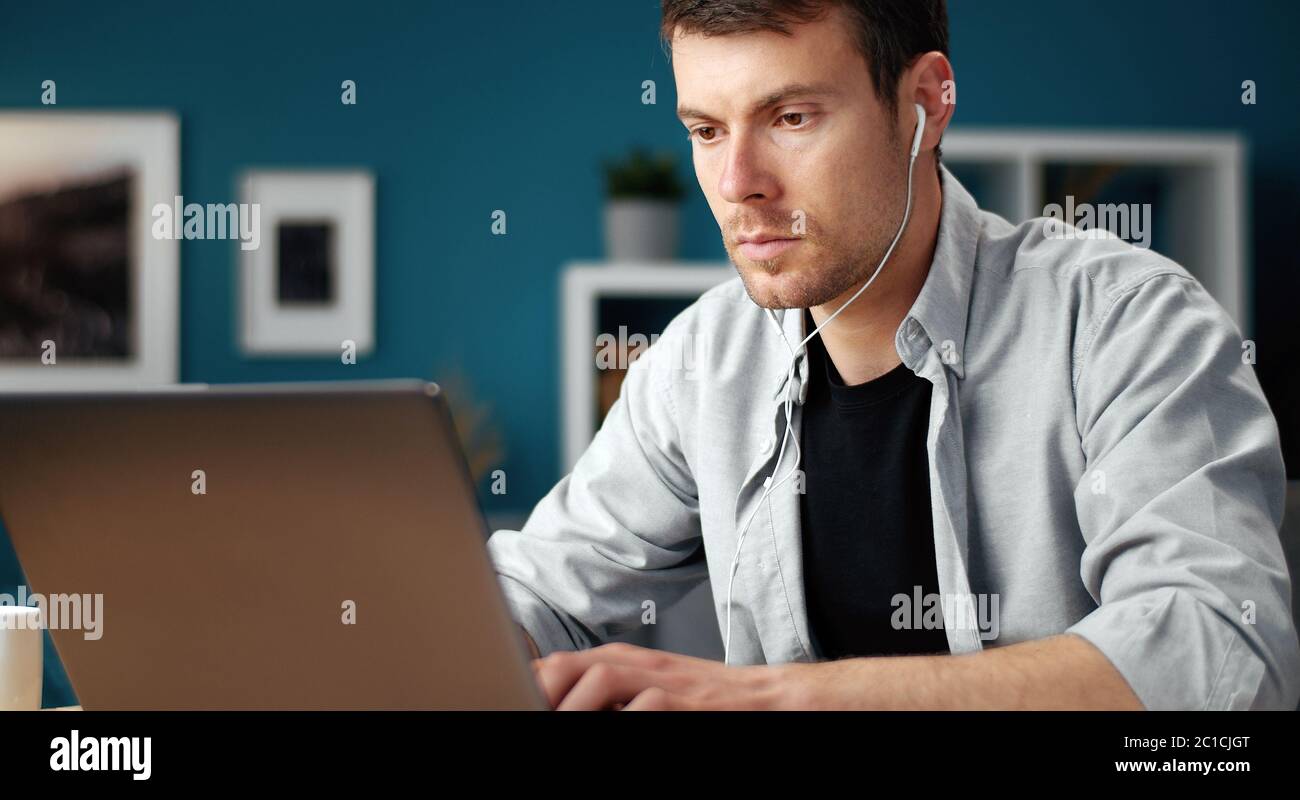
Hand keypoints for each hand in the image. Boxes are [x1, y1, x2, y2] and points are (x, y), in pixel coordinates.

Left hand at [531, 641, 797, 709]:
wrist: (772, 700)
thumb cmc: (711, 702)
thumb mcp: (655, 689)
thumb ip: (611, 692)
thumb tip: (557, 702)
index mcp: (625, 664)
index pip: (559, 665)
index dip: (530, 684)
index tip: (511, 699)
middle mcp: (640, 669)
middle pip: (569, 667)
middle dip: (543, 694)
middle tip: (533, 713)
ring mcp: (663, 686)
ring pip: (598, 683)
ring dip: (575, 709)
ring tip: (564, 724)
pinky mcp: (688, 705)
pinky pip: (645, 709)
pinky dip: (624, 720)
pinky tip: (616, 729)